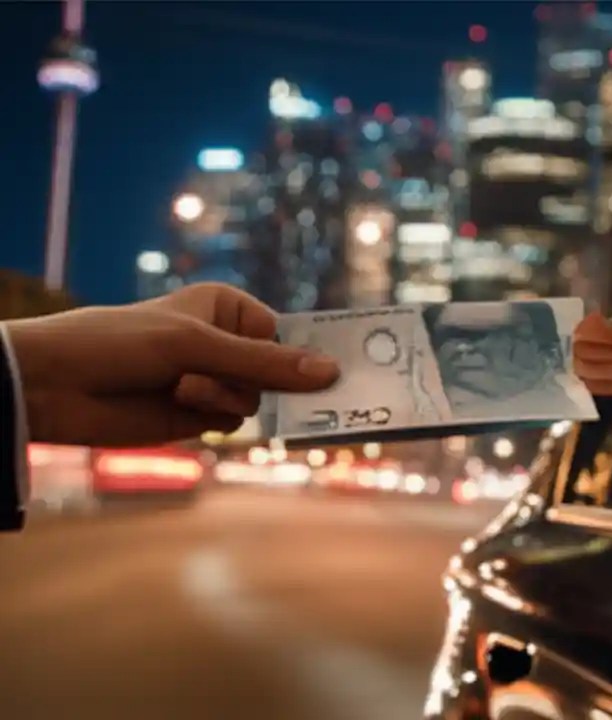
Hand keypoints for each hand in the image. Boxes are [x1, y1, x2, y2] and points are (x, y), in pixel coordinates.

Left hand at [5, 283, 338, 445]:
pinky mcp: (198, 417)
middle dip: (276, 381)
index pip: (288, 333)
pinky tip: (180, 402)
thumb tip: (330, 372)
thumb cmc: (122, 341)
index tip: (349, 368)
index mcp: (230, 309)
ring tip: (184, 387)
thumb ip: (264, 363)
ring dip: (226, 396)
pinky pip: (234, 420)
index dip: (312, 351)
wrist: (53, 384)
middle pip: (281, 371)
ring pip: (257, 399)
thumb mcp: (197, 344)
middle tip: (317, 398)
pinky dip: (213, 414)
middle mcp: (227, 344)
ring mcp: (214, 382)